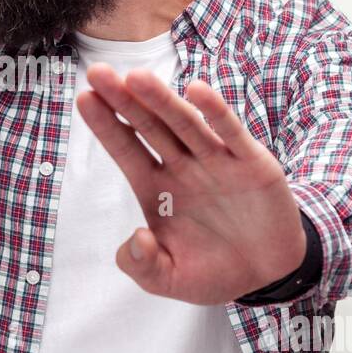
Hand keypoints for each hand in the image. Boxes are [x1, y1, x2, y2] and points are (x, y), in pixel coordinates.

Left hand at [75, 65, 306, 305]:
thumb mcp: (170, 280)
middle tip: (98, 72)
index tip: (84, 98)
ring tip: (137, 78)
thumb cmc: (214, 271)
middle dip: (124, 101)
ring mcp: (215, 161)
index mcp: (156, 188)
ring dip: (161, 100)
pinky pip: (230, 133)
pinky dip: (215, 112)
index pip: (126, 150)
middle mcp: (182, 167)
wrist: (268, 274)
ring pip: (184, 124)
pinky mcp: (250, 163)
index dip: (106, 125)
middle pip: (148, 127)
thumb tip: (136, 239)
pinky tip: (197, 91)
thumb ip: (144, 266)